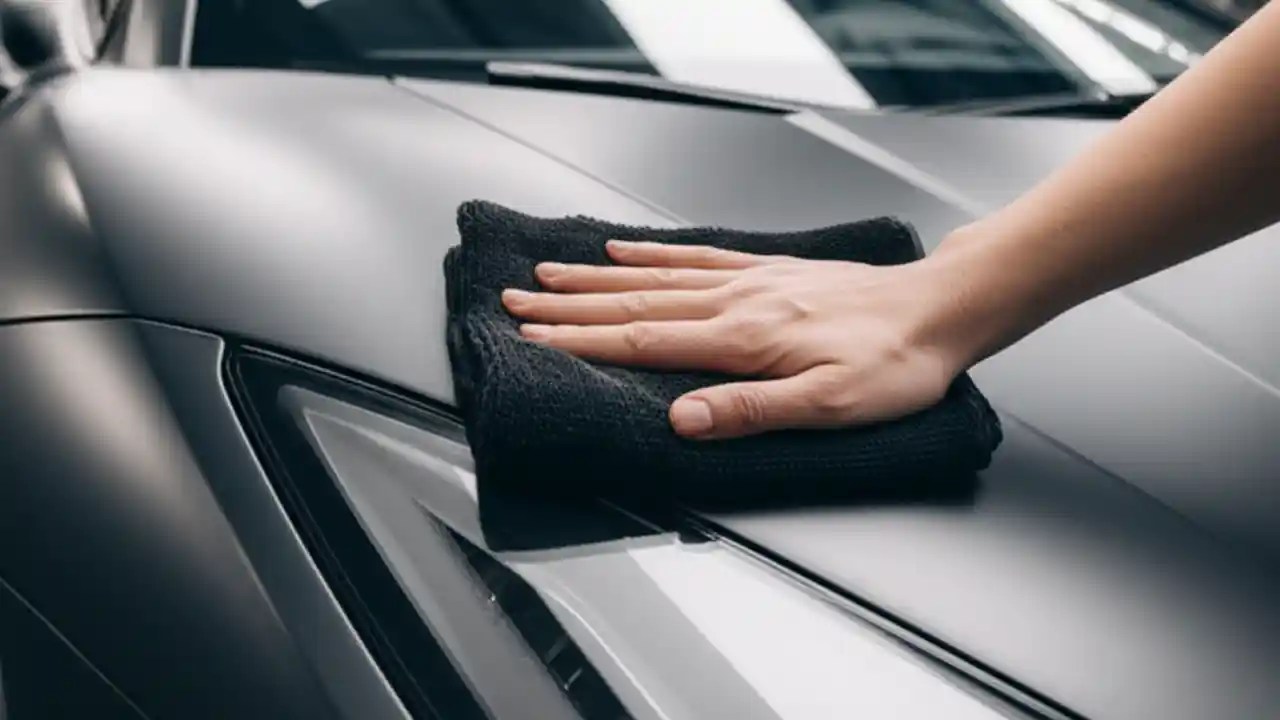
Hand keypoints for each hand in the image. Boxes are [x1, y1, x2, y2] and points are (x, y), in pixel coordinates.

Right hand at [502, 240, 970, 439]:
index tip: (533, 339)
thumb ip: (751, 410)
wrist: (939, 309)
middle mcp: (734, 301)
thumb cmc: (893, 364)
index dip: (580, 343)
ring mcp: (748, 280)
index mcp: (742, 338)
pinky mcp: (766, 270)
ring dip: (595, 278)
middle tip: (515, 303)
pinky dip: (652, 254)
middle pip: (633, 304)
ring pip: (653, 277)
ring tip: (549, 274)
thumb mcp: (829, 405)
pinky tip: (625, 251)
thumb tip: (682, 420)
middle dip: (567, 307)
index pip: (642, 342)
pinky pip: (695, 256)